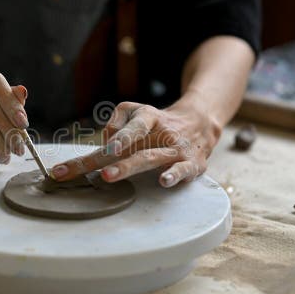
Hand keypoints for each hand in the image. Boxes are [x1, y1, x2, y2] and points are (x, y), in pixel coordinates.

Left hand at [51, 98, 221, 187]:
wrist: (199, 124)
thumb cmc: (157, 123)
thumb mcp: (138, 112)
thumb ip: (118, 120)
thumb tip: (106, 138)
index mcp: (147, 118)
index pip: (127, 128)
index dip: (116, 138)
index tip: (102, 148)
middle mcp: (161, 132)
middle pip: (134, 147)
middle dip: (110, 160)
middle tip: (94, 172)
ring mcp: (176, 150)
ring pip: (151, 158)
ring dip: (128, 168)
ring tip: (108, 176)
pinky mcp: (191, 164)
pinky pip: (183, 170)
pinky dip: (174, 175)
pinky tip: (163, 181)